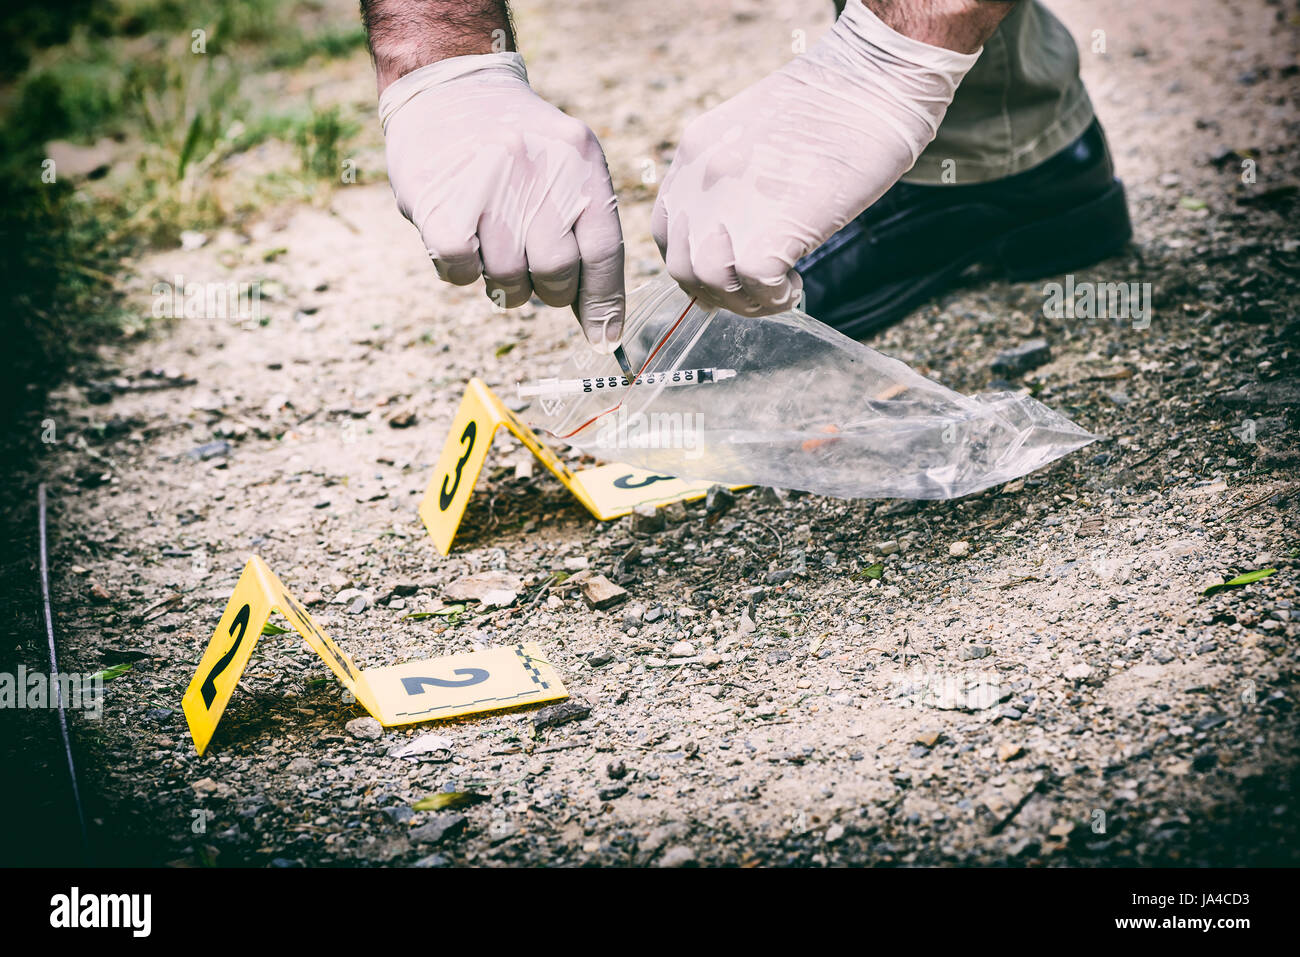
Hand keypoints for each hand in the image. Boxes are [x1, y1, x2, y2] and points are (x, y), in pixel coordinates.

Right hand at [380, 53, 624, 349]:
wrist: (449, 86)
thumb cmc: (517, 146)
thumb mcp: (566, 167)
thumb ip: (586, 235)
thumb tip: (601, 324)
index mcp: (581, 160)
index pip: (603, 250)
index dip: (604, 303)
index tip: (603, 339)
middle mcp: (539, 168)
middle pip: (557, 271)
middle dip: (549, 288)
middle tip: (532, 270)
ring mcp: (488, 184)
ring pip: (509, 278)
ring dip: (503, 281)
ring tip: (495, 248)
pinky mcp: (441, 203)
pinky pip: (461, 271)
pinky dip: (463, 273)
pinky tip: (463, 243)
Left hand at [652, 0, 978, 316]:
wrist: (873, 79)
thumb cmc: (832, 103)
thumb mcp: (755, 132)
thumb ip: (732, 175)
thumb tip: (740, 220)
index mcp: (693, 155)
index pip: (668, 230)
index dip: (696, 261)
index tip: (731, 268)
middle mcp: (701, 182)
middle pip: (681, 267)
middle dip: (717, 293)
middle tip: (756, 290)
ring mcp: (732, 206)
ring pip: (708, 283)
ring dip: (745, 302)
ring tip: (779, 290)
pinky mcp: (772, 229)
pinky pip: (754, 286)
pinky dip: (775, 298)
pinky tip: (796, 286)